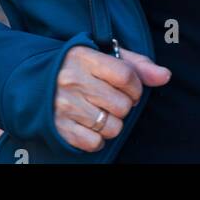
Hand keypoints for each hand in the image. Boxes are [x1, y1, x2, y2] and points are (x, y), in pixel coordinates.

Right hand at [53, 44, 171, 150]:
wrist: (35, 82)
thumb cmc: (79, 67)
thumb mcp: (104, 57)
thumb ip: (136, 64)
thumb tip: (165, 76)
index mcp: (84, 58)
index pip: (125, 75)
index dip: (136, 86)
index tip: (132, 88)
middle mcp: (73, 81)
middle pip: (121, 105)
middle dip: (124, 105)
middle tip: (113, 100)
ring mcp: (64, 106)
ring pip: (112, 127)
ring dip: (113, 123)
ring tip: (102, 111)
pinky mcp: (60, 128)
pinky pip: (94, 143)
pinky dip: (98, 138)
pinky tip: (90, 124)